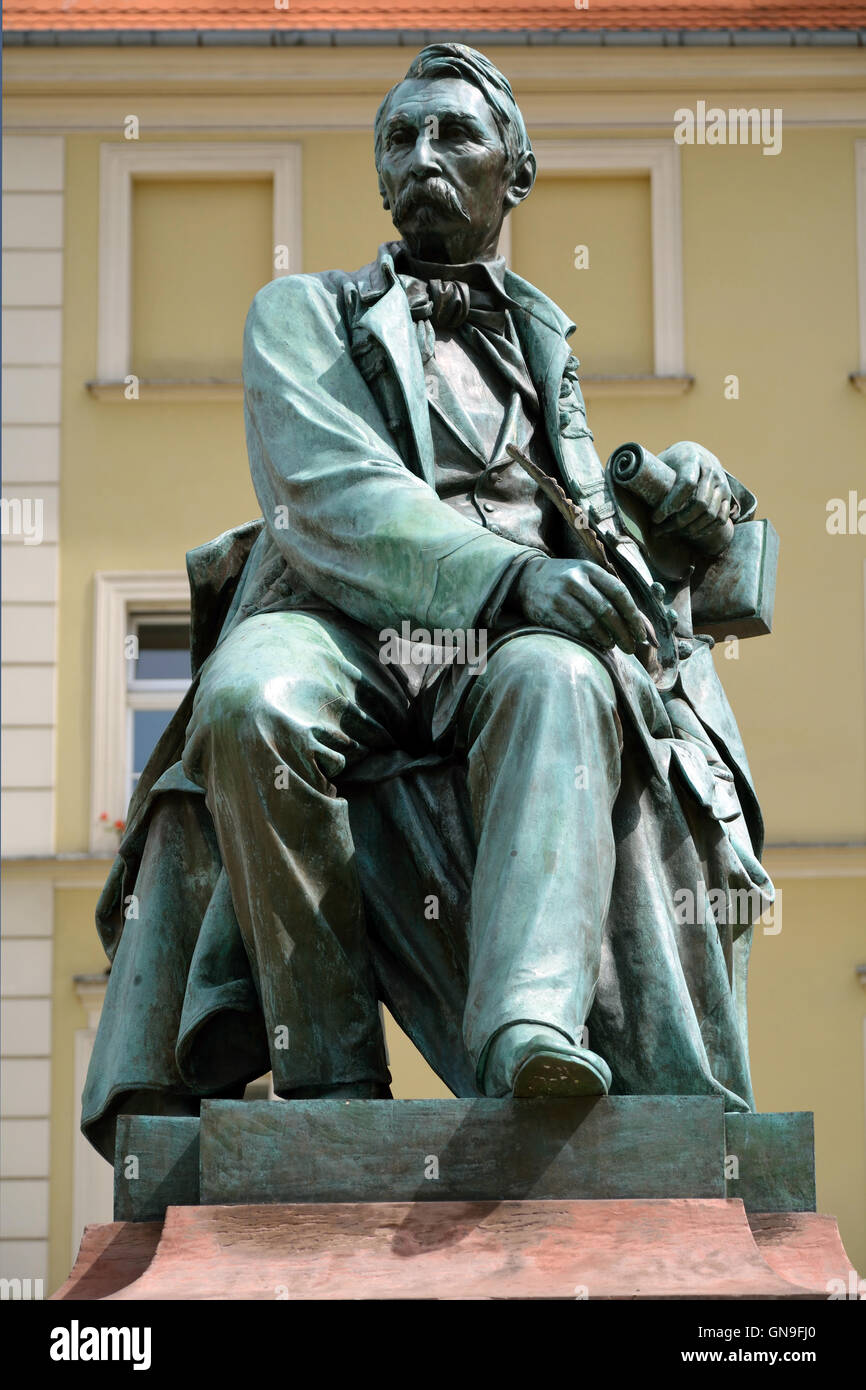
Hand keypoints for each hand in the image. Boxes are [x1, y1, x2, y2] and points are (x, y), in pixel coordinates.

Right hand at [515, 558, 646, 655]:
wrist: (526, 578)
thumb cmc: (566, 580)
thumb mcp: (586, 575)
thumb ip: (609, 593)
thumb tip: (639, 623)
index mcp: (589, 569)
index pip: (619, 592)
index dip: (633, 616)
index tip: (640, 634)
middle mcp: (574, 579)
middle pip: (607, 611)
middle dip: (623, 633)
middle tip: (631, 648)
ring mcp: (559, 596)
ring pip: (590, 624)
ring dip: (605, 639)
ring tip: (611, 645)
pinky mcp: (547, 611)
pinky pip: (574, 631)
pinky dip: (588, 641)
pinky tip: (595, 644)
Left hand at [652, 441, 733, 547]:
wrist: (696, 453)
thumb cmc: (671, 461)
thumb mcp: (660, 461)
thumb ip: (645, 472)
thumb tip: (618, 482)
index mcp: (692, 458)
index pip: (686, 484)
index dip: (671, 505)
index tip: (655, 518)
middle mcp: (711, 469)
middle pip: (700, 503)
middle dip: (678, 522)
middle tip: (659, 531)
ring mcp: (722, 483)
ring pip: (711, 513)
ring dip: (691, 529)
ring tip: (672, 534)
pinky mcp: (728, 495)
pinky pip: (721, 518)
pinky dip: (707, 530)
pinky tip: (691, 535)